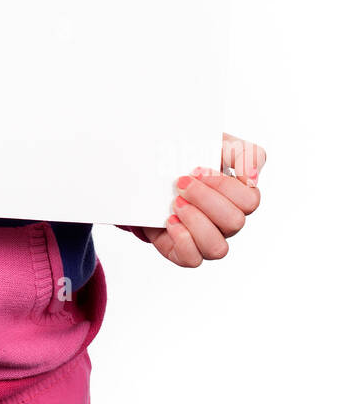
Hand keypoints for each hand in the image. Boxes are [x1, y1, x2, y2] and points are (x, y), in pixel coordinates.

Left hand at [138, 132, 265, 266]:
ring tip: (176, 202)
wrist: (152, 173)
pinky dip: (181, 239)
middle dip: (204, 199)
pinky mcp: (187, 252)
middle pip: (235, 222)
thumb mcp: (217, 144)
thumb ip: (245, 152)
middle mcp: (228, 221)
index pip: (250, 199)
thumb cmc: (189, 158)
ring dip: (195, 221)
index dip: (224, 185)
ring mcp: (209, 238)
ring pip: (218, 248)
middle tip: (180, 182)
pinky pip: (193, 259)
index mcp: (239, 196)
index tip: (196, 168)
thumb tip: (252, 176)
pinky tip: (169, 220)